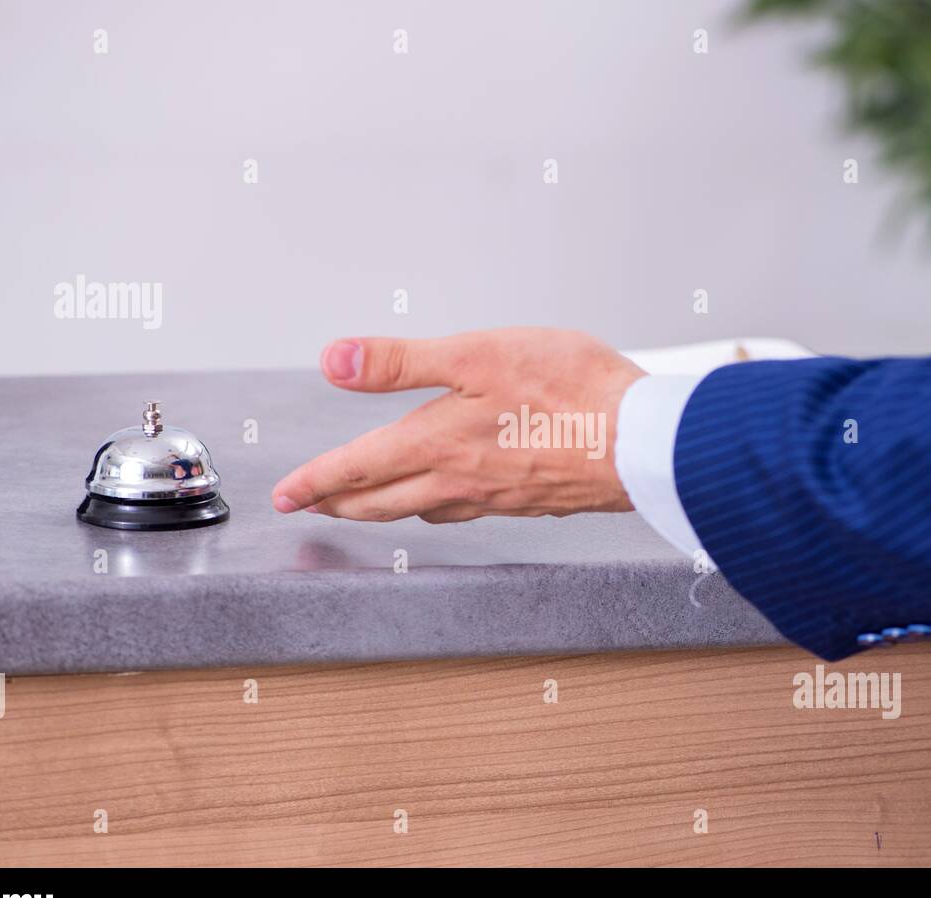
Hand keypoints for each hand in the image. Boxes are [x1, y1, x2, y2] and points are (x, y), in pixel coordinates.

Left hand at [271, 328, 645, 522]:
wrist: (643, 440)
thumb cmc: (571, 392)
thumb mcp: (477, 354)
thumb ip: (402, 362)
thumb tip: (334, 362)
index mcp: (438, 444)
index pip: (358, 469)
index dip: (316, 482)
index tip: (287, 495)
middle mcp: (460, 480)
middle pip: (383, 502)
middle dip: (341, 505)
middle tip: (314, 507)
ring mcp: (495, 496)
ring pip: (424, 509)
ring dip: (385, 509)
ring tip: (369, 505)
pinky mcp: (529, 500)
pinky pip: (467, 510)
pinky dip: (439, 507)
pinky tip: (451, 498)